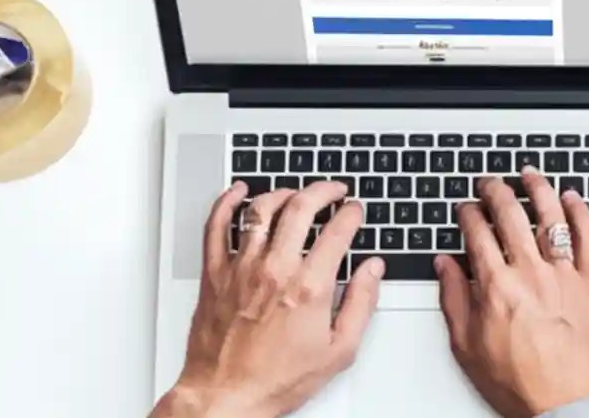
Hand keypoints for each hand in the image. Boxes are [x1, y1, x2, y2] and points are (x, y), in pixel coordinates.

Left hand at [151, 181, 382, 417]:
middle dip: (323, 191)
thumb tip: (372, 271)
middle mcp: (275, 270)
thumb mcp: (338, 351)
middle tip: (333, 190)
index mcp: (309, 288)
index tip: (355, 211)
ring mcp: (242, 269)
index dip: (352, 213)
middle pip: (301, 207)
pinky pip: (217, 227)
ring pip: (261, 210)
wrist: (226, 398)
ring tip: (295, 192)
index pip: (337, 231)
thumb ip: (361, 304)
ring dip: (283, 192)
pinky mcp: (215, 275)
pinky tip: (238, 192)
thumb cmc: (276, 380)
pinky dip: (227, 202)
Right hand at [436, 168, 588, 417]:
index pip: (477, 233)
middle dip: (496, 191)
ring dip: (537, 190)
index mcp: (496, 286)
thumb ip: (454, 299)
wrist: (569, 404)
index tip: (465, 207)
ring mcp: (564, 274)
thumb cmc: (522, 383)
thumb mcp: (468, 347)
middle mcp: (530, 272)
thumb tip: (445, 266)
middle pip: (510, 215)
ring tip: (529, 175)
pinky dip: (579, 213)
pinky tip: (572, 199)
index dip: (468, 213)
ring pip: (550, 217)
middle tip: (489, 183)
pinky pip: (588, 237)